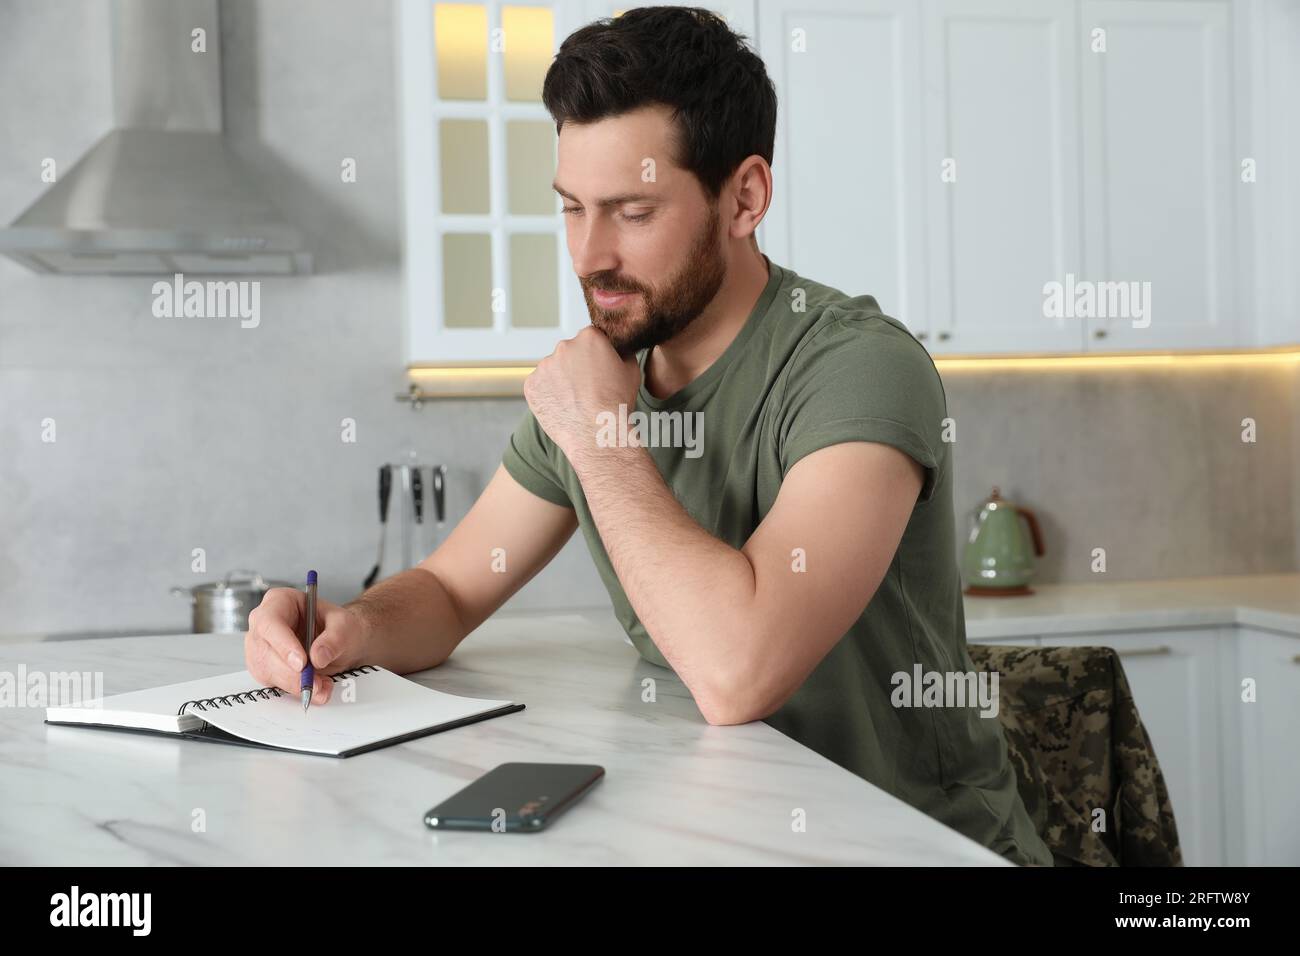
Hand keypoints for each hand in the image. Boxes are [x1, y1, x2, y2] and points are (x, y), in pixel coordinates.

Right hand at [244, 588, 371, 705]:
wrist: (343, 643)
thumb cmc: (339, 627)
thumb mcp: (345, 625)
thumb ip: (334, 638)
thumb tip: (317, 657)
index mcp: (279, 601)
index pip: (270, 622)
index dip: (283, 644)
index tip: (301, 663)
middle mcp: (264, 624)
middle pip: (264, 651)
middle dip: (291, 672)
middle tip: (315, 683)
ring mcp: (261, 648)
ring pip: (266, 671)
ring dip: (294, 684)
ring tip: (321, 684)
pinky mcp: (266, 668)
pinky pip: (273, 684)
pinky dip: (295, 690)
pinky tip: (314, 687)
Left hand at [524, 326, 640, 462]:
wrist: (596, 433)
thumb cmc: (616, 404)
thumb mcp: (631, 371)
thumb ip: (623, 352)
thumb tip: (618, 349)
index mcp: (589, 338)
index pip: (590, 339)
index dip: (595, 355)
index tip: (598, 370)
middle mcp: (563, 347)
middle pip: (569, 353)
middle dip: (576, 366)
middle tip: (587, 388)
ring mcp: (544, 366)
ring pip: (553, 370)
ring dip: (561, 381)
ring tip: (576, 401)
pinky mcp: (531, 385)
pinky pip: (540, 386)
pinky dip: (548, 395)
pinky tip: (563, 407)